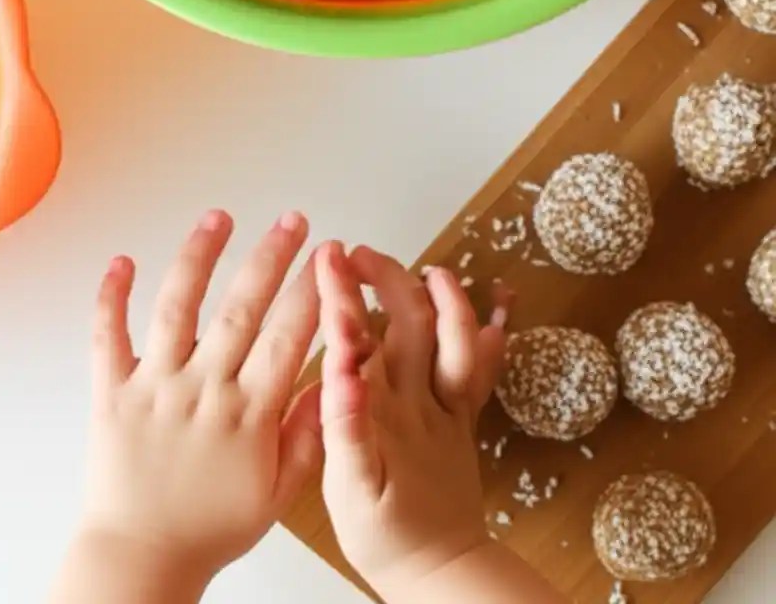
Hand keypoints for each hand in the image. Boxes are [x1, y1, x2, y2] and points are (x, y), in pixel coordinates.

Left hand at [55, 210, 327, 602]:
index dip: (311, 290)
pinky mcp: (111, 392)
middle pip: (242, 308)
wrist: (143, 554)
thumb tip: (331, 383)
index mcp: (248, 414)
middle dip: (270, 257)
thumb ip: (308, 435)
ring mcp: (154, 386)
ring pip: (177, 307)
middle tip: (292, 221)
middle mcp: (203, 390)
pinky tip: (122, 262)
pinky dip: (111, 296)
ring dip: (199, 256)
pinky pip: (108, 336)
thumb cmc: (211, 528)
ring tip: (220, 218)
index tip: (329, 257)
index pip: (288, 336)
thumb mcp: (279, 492)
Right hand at [315, 244, 510, 598]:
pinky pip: (480, 371)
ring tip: (429, 270)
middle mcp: (418, 402)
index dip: (341, 292)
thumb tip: (342, 368)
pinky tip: (497, 313)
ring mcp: (446, 411)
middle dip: (385, 277)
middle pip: (408, 322)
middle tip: (355, 253)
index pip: (357, 336)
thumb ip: (346, 425)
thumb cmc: (383, 535)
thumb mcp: (349, 487)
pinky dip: (490, 336)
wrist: (439, 569)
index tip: (327, 256)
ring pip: (453, 338)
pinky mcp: (462, 424)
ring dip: (444, 297)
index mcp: (382, 412)